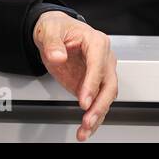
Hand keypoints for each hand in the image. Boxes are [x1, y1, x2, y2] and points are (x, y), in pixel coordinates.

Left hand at [33, 11, 117, 141]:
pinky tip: (86, 129)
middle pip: (109, 84)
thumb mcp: (49, 30)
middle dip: (99, 104)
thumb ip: (52, 43)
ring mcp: (101, 73)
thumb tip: (58, 56)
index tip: (83, 100)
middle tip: (88, 119)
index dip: (92, 84)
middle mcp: (103, 58)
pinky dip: (93, 118)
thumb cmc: (57, 28)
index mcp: (96, 41)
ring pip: (106, 97)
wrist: (55, 33)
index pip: (98, 64)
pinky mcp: (94, 85)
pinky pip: (98, 103)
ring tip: (85, 129)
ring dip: (97, 115)